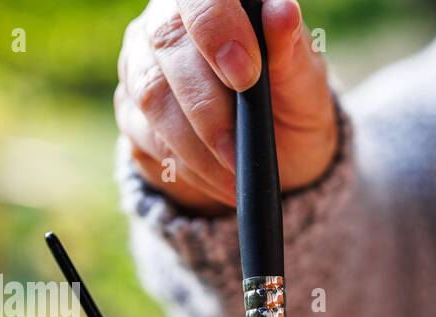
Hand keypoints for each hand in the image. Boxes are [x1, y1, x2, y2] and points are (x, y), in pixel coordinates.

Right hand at [116, 0, 336, 213]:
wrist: (276, 153)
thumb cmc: (291, 102)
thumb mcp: (303, 81)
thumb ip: (289, 48)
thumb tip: (282, 12)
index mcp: (213, 1)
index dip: (216, 28)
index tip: (245, 74)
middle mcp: (167, 22)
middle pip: (167, 46)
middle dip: (207, 106)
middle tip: (239, 149)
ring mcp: (141, 65)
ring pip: (151, 97)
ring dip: (197, 146)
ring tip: (235, 173)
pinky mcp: (131, 112)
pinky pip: (146, 138)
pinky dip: (188, 167)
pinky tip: (219, 180)